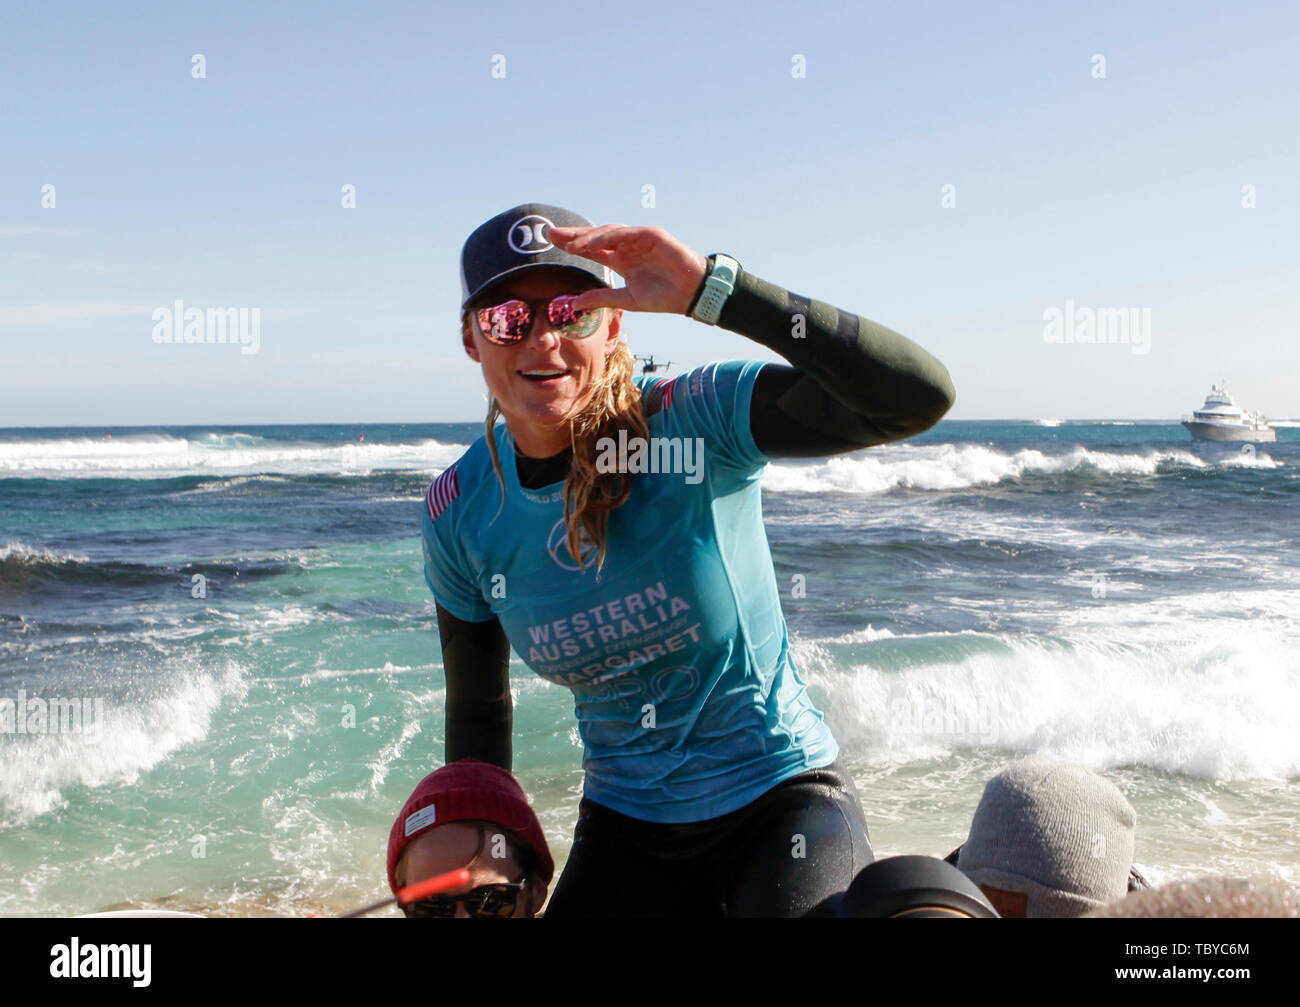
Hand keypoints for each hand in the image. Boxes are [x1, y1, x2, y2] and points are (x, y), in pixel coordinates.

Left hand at [548, 224, 708, 314]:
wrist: (691, 295)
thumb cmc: (664, 297)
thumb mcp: (626, 300)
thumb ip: (601, 299)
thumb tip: (573, 305)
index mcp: (622, 260)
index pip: (593, 250)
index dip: (574, 246)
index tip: (554, 243)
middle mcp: (628, 247)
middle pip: (596, 237)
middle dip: (574, 235)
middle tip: (551, 234)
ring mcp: (639, 239)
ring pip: (608, 233)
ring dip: (588, 237)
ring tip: (568, 244)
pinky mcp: (651, 235)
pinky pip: (625, 233)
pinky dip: (607, 237)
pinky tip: (591, 243)